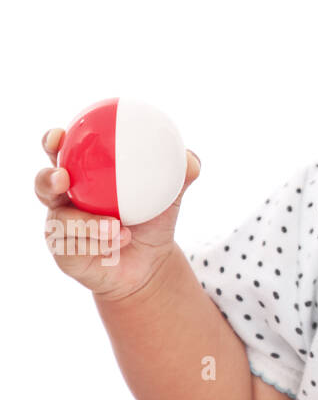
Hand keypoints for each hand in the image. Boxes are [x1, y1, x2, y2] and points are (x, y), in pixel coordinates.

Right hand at [36, 125, 200, 299]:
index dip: (53, 142)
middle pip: (44, 184)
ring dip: (88, 223)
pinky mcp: (64, 255)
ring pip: (62, 221)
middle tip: (63, 178)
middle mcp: (64, 200)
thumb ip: (181, 175)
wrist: (151, 264)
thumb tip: (191, 159)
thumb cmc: (153, 221)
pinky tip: (120, 242)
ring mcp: (60, 229)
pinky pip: (76, 248)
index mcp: (81, 175)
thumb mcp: (170, 198)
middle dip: (47, 179)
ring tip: (115, 227)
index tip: (59, 135)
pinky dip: (100, 244)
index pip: (60, 152)